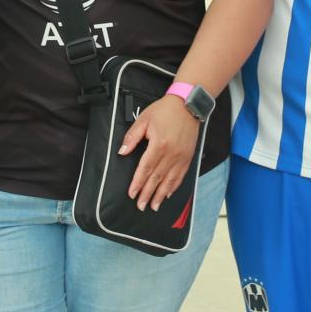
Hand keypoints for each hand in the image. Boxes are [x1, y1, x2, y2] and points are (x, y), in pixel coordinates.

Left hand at [119, 96, 202, 211]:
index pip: (145, 168)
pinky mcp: (188, 157)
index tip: (132, 194)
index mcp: (159, 144)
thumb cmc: (164, 110)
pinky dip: (174, 187)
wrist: (187, 105)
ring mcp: (181, 157)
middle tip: (141, 206)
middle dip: (148, 194)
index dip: (138, 183)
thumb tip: (122, 152)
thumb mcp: (144, 119)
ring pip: (169, 180)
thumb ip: (132, 137)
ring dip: (160, 195)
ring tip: (154, 206)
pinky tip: (167, 194)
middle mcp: (171, 154)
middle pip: (157, 178)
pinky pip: (180, 176)